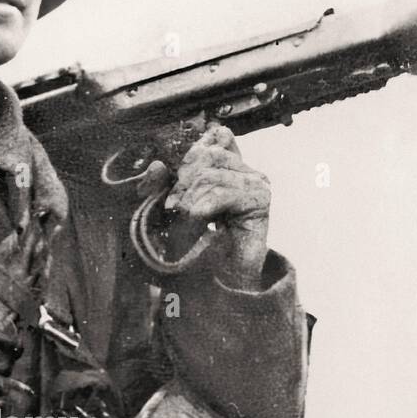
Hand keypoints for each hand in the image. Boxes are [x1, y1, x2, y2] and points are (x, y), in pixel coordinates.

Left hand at [161, 122, 270, 285]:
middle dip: (182, 181)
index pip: (213, 135)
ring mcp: (254, 183)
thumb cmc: (194, 249)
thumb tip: (156, 165)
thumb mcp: (169, 210)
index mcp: (226, 167)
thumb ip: (161, 185)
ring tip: (187, 220)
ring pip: (211, 173)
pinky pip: (223, 191)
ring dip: (190, 199)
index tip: (169, 180)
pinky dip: (203, 207)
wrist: (216, 283)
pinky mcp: (259, 200)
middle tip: (173, 208)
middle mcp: (243, 170)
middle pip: (207, 152)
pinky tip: (199, 220)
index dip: (186, 153)